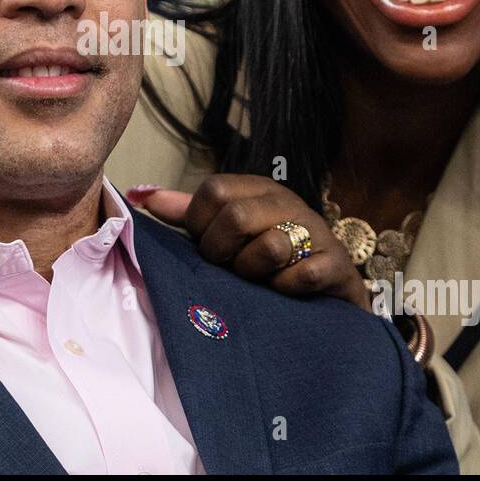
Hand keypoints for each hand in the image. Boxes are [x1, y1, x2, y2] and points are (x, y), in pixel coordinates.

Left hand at [126, 175, 369, 310]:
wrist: (329, 285)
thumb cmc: (266, 255)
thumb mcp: (228, 229)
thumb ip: (190, 214)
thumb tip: (144, 198)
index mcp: (258, 189)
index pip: (214, 191)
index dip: (199, 224)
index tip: (204, 246)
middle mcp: (288, 203)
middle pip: (237, 216)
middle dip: (221, 251)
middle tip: (226, 266)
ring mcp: (316, 232)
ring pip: (271, 246)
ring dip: (253, 272)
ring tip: (256, 279)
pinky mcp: (336, 264)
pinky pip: (304, 275)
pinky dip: (286, 288)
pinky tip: (283, 291)